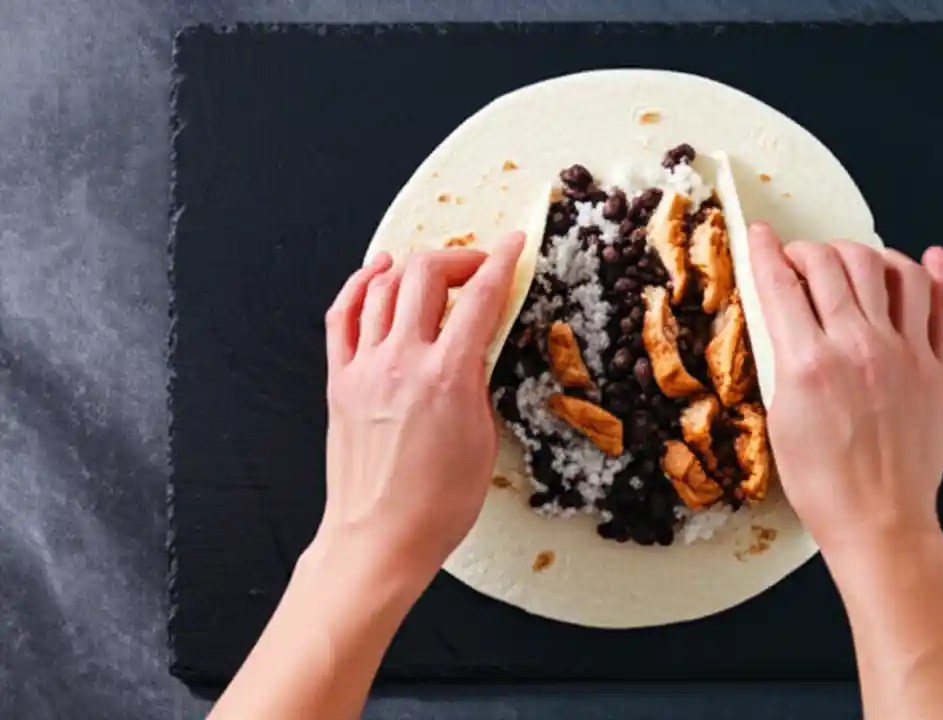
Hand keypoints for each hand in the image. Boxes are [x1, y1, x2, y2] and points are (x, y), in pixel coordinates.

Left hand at [313, 232, 524, 589]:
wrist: (380, 539)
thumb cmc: (438, 504)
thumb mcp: (484, 439)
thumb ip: (478, 384)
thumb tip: (474, 351)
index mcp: (448, 377)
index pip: (481, 297)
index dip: (502, 262)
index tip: (513, 244)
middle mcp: (403, 361)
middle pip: (427, 274)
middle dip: (458, 257)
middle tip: (477, 266)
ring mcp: (365, 368)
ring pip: (384, 286)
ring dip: (412, 266)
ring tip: (433, 268)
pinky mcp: (340, 381)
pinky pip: (343, 315)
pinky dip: (360, 285)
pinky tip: (377, 274)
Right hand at [746, 222, 942, 546]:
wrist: (879, 523)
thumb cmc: (823, 484)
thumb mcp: (781, 419)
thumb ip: (783, 360)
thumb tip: (783, 317)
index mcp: (810, 363)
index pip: (782, 283)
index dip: (764, 251)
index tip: (759, 235)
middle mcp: (860, 347)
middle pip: (834, 263)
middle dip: (808, 250)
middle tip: (799, 261)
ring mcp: (906, 355)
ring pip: (890, 269)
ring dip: (865, 254)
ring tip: (852, 263)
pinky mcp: (939, 370)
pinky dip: (938, 275)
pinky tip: (928, 259)